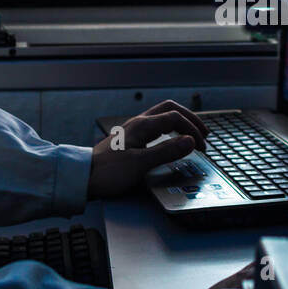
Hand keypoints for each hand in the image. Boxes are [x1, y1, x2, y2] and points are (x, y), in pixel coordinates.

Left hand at [86, 99, 209, 198]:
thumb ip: (167, 151)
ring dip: (181, 123)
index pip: (175, 119)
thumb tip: (190, 141)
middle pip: (170, 110)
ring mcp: (134, 130)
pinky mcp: (131, 140)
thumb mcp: (141, 164)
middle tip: (204, 133)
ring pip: (163, 116)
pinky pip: (156, 127)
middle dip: (190, 120)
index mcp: (142, 125)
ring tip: (192, 135)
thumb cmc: (107, 172)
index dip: (192, 131)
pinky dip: (171, 130)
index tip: (201, 147)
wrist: (83, 178)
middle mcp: (138, 123)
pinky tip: (172, 141)